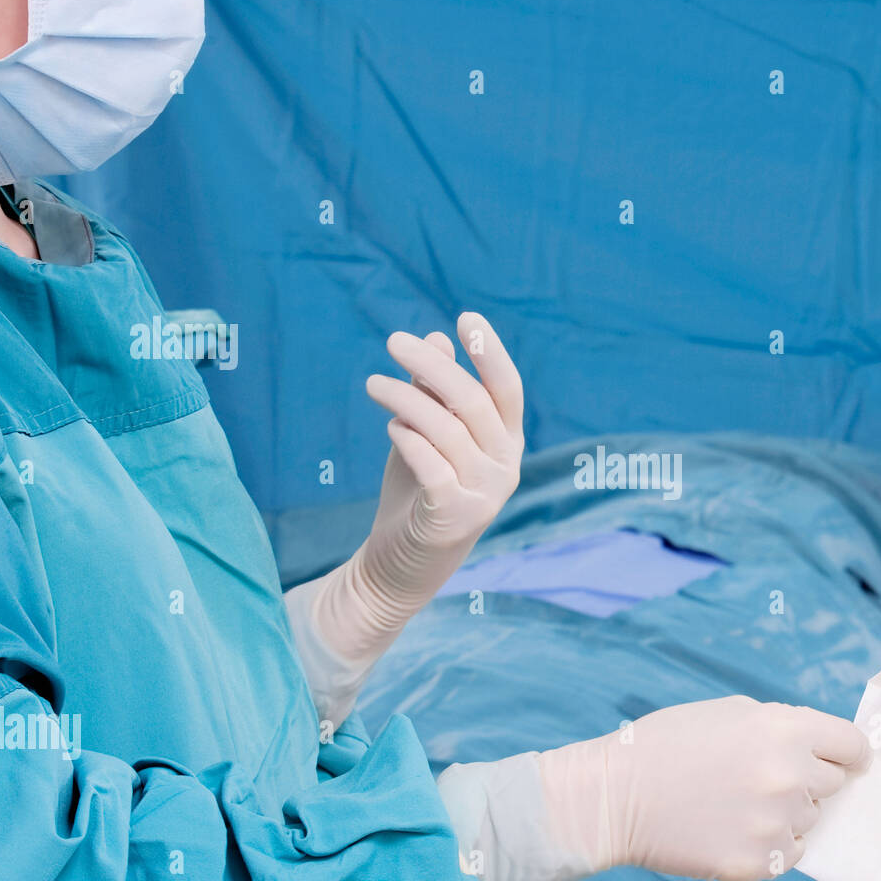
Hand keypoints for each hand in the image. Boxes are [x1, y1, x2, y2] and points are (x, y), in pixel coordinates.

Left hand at [355, 312, 524, 631]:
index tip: (465, 317)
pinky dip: (408, 439)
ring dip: (406, 399)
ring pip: (446, 429)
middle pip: (472, 402)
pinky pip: (430, 464)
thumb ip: (436, 394)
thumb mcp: (429, 436)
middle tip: (393, 341)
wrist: (403, 563)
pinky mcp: (455, 516)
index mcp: (507, 442)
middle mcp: (506, 466)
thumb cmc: (420, 491)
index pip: (507, 389)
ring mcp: (485, 494)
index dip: (490, 351)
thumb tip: (437, 340)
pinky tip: (390, 428)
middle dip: (432, 366)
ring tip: (373, 383)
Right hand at [539, 697, 871, 880]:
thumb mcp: (732, 712)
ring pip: (808, 822)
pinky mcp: (758, 863)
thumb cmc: (670, 744)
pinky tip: (729, 828)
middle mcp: (791, 777)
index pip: (853, 747)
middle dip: (807, 780)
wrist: (617, 795)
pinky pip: (788, 854)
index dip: (849, 754)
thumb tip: (826, 754)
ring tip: (734, 803)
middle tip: (760, 779)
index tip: (846, 763)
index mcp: (787, 731)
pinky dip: (768, 845)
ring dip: (785, 813)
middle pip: (832, 785)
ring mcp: (776, 824)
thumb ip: (786, 729)